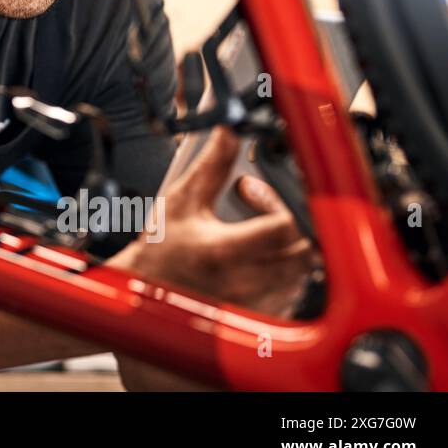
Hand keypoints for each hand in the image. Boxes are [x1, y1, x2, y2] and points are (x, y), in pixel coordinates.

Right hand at [109, 127, 317, 315]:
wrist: (145, 290)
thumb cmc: (159, 250)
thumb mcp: (181, 200)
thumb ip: (211, 165)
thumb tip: (228, 131)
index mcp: (224, 252)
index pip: (284, 226)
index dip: (276, 201)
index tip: (251, 190)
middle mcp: (245, 282)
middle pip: (302, 250)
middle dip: (291, 223)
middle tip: (266, 210)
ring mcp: (255, 303)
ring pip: (301, 272)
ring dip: (290, 247)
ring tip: (264, 232)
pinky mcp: (260, 316)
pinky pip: (293, 293)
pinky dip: (287, 273)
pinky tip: (265, 259)